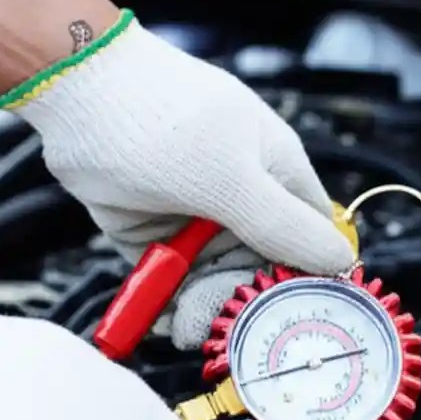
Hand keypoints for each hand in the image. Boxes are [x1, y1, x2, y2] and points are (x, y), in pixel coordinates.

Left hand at [10, 10, 355, 350]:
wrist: (75, 92)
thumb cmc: (163, 123)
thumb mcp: (235, 181)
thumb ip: (287, 228)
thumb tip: (345, 262)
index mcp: (276, 173)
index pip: (310, 238)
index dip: (304, 279)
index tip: (285, 317)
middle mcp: (240, 196)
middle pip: (257, 268)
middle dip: (239, 300)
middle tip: (213, 324)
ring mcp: (195, 213)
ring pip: (211, 278)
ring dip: (199, 306)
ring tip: (181, 326)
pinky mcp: (152, 229)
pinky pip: (168, 277)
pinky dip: (164, 301)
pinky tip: (158, 318)